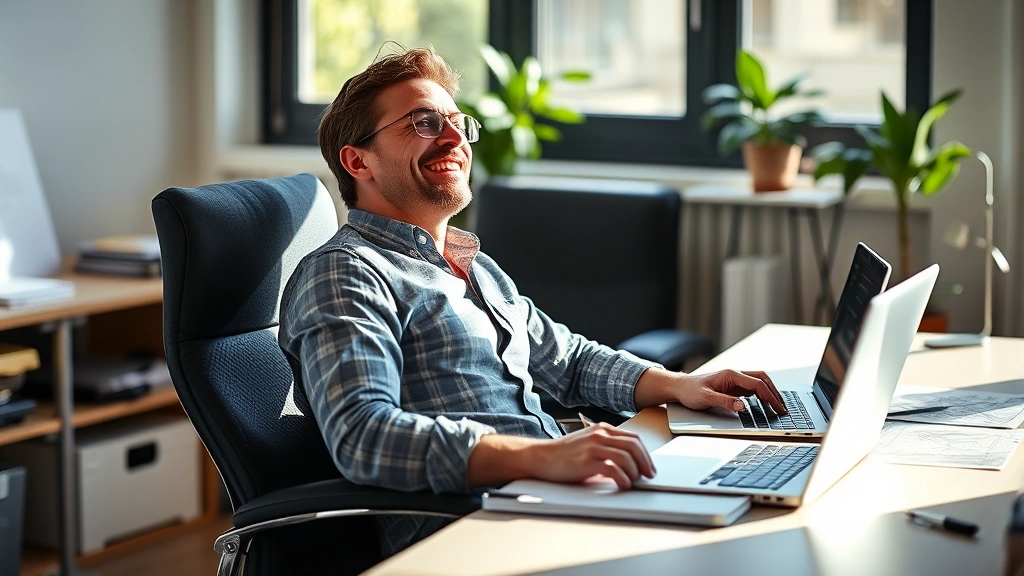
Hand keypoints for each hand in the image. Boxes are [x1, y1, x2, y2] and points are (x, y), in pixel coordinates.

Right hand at [522, 423, 655, 489]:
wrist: (540, 457)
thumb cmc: (563, 454)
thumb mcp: (588, 443)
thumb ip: (606, 447)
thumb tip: (628, 463)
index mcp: (602, 429)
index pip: (633, 438)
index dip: (645, 453)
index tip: (648, 467)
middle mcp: (599, 435)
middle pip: (633, 446)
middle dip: (645, 462)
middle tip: (648, 475)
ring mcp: (592, 447)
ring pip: (626, 457)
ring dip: (635, 472)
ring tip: (634, 481)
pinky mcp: (586, 461)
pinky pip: (613, 469)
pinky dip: (623, 478)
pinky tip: (624, 484)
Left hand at [675, 370, 786, 414]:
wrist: (680, 387)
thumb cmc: (691, 391)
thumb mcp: (706, 398)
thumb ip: (724, 402)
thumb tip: (742, 406)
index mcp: (731, 375)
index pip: (757, 384)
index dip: (770, 396)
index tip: (778, 408)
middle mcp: (735, 375)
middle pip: (762, 379)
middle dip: (775, 393)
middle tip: (783, 408)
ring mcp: (735, 380)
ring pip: (759, 382)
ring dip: (770, 392)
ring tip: (779, 407)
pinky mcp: (733, 386)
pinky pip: (753, 388)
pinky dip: (763, 395)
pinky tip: (767, 404)